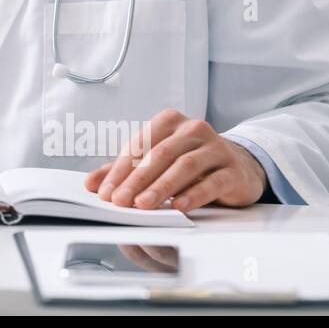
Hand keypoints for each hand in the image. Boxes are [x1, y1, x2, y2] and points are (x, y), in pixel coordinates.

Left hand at [83, 108, 267, 212]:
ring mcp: (216, 148)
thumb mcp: (156, 160)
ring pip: (185, 166)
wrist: (237, 165)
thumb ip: (124, 170)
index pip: (140, 145)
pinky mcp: (232, 170)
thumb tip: (91, 184)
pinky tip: (179, 206)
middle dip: (137, 180)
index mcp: (169, 121)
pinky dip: (193, 194)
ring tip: (144, 204)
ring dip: (162, 187)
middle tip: (121, 201)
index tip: (106, 192)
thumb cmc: (189, 161)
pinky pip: (212, 182)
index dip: (120, 169)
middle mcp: (193, 129)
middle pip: (160, 154)